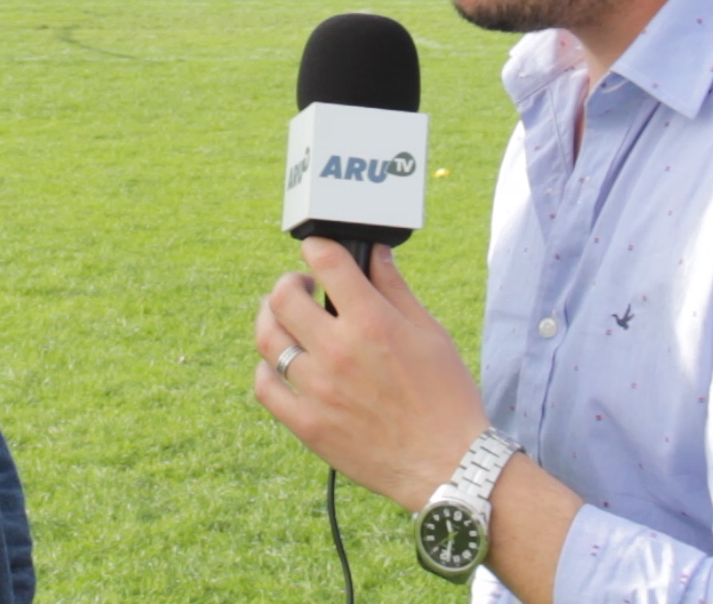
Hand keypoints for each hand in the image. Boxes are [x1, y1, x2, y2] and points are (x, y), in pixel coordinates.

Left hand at [254, 239, 489, 510]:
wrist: (447, 464)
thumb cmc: (446, 398)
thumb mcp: (430, 333)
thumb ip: (395, 288)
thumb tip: (375, 254)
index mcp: (372, 323)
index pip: (327, 262)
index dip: (317, 247)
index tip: (317, 250)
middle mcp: (338, 351)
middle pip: (283, 297)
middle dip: (290, 282)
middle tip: (304, 288)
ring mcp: (318, 389)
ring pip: (268, 339)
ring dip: (270, 319)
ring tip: (285, 319)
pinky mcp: (307, 424)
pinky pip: (265, 388)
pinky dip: (266, 369)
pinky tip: (280, 364)